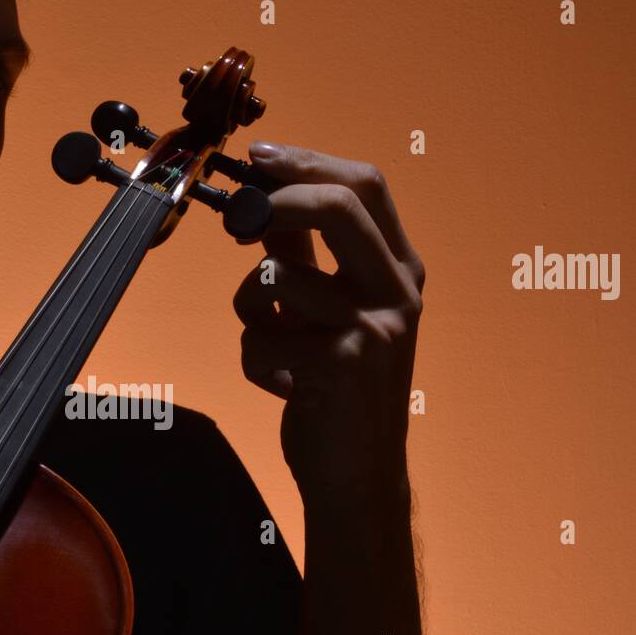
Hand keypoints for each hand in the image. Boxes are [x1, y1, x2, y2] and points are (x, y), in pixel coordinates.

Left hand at [233, 142, 425, 545]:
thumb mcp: (328, 313)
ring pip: (278, 276)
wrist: (358, 477)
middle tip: (234, 213)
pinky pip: (260, 336)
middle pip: (340, 206)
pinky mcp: (341, 365)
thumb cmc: (338, 390)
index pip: (368, 186)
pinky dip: (252, 359)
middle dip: (276, 197)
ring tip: (266, 340)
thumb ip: (303, 256)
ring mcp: (374, 328)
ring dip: (248, 306)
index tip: (259, 157)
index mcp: (401, 271)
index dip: (309, 162)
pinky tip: (279, 385)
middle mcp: (398, 293)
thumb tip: (259, 199)